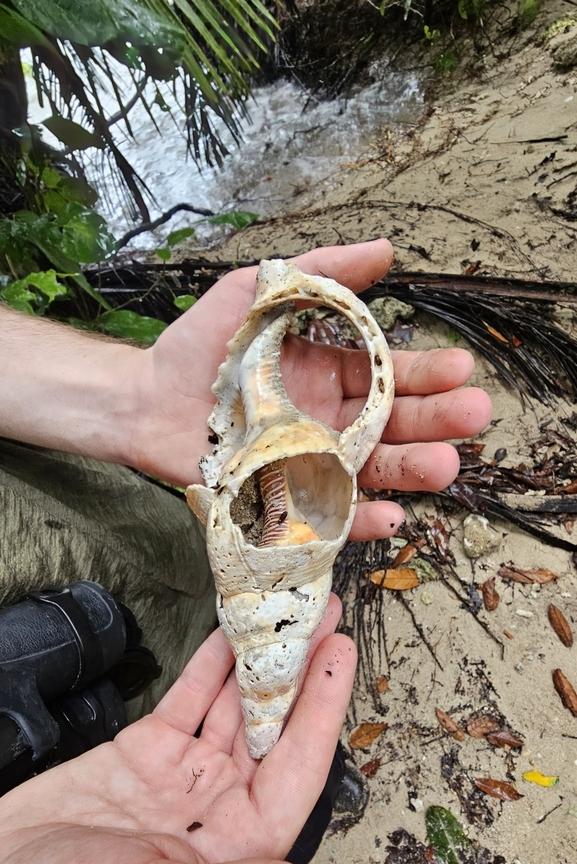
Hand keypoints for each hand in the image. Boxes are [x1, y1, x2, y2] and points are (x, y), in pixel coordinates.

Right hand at [0, 596, 393, 863]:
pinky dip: (208, 667)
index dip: (325, 707)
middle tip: (321, 605)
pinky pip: (184, 702)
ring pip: (232, 708)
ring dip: (260, 659)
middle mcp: (216, 817)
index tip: (342, 649)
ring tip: (286, 606)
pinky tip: (229, 634)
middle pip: (273, 728)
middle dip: (300, 668)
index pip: (300, 768)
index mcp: (242, 857)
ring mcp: (175, 785)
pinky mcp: (132, 761)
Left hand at [128, 239, 490, 538]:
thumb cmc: (202, 346)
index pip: (391, 376)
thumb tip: (385, 249)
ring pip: (371, 471)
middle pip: (393, 425)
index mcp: (333, 375)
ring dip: (411, 471)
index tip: (462, 368)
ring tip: (445, 465)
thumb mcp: (262, 292)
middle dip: (435, 421)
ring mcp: (311, 462)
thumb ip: (322, 272)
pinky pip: (328, 513)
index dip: (427, 373)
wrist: (146, 398)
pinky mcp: (285, 498)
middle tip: (473, 415)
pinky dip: (359, 519)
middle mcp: (331, 421)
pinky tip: (391, 515)